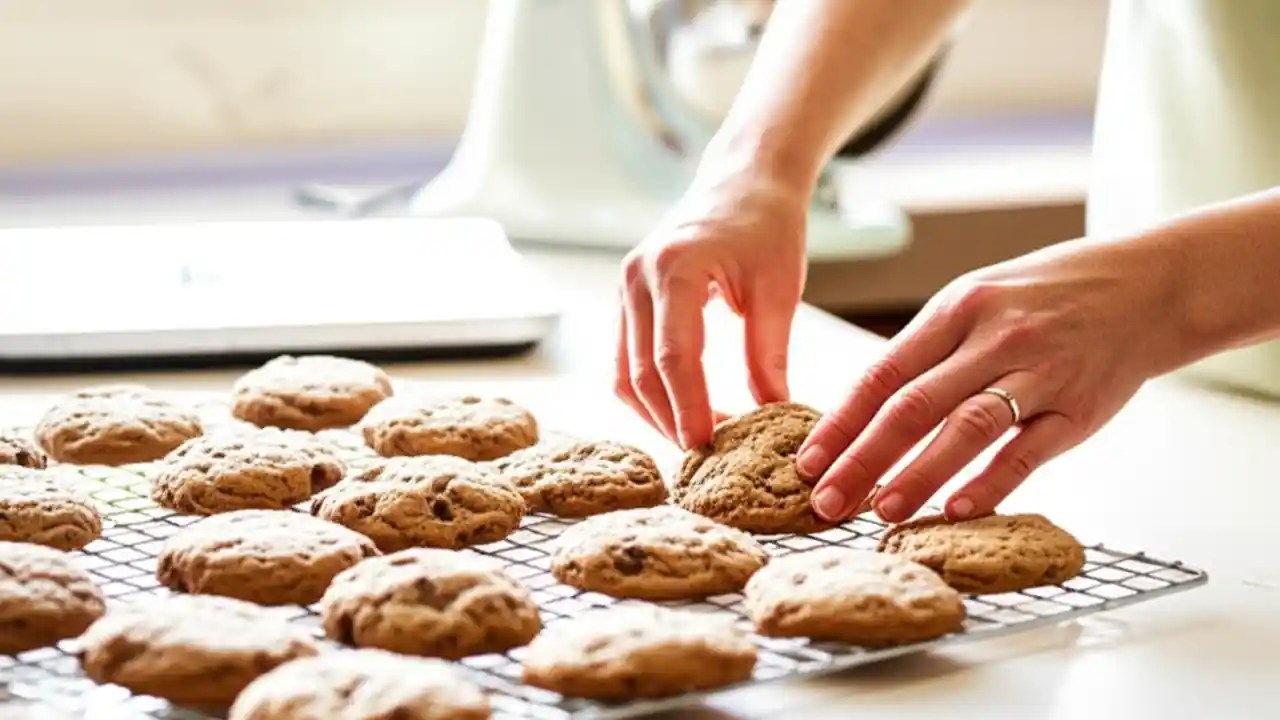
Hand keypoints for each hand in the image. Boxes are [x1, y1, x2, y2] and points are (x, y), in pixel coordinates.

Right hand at [616, 173, 807, 448]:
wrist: (743, 181)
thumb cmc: (767, 226)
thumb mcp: (779, 289)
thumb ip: (769, 355)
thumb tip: (772, 417)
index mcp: (675, 268)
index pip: (673, 356)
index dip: (688, 408)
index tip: (706, 448)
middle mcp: (637, 278)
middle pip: (641, 372)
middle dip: (671, 419)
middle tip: (709, 457)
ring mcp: (625, 288)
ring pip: (624, 373)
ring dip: (655, 413)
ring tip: (697, 440)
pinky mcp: (627, 300)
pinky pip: (625, 360)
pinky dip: (649, 392)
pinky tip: (682, 412)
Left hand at [797, 236, 1185, 522]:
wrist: (1149, 286)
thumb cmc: (1046, 296)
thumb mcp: (979, 297)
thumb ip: (929, 348)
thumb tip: (865, 406)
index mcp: (957, 309)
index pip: (883, 373)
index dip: (841, 421)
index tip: (808, 462)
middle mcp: (994, 339)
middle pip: (913, 406)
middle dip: (861, 459)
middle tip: (826, 503)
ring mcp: (1039, 373)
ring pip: (966, 429)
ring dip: (918, 474)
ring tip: (881, 509)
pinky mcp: (1078, 408)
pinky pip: (1028, 451)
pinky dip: (990, 482)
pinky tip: (956, 509)